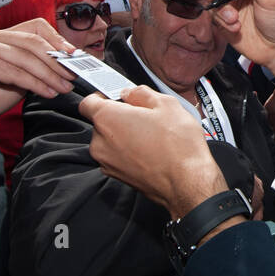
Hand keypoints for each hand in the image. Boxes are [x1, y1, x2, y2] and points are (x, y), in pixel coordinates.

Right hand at [0, 19, 76, 147]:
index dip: (57, 40)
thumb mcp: (14, 79)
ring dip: (50, 74)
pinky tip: (48, 92)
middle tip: (74, 75)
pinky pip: (15, 71)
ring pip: (27, 57)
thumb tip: (64, 64)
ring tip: (64, 87)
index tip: (74, 57)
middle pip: (33, 41)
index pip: (34, 27)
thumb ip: (33, 68)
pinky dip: (35, 83)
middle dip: (58, 60)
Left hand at [79, 86, 227, 218]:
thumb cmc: (177, 146)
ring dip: (125, 135)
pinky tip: (151, 150)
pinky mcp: (117, 176)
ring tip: (152, 135)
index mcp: (107, 119)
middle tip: (145, 116)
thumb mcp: (166, 104)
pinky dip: (129, 151)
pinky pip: (117, 156)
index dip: (102, 96)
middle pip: (101, 122)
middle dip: (120, 116)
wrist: (186, 182)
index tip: (118, 97)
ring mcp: (107, 162)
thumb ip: (141, 93)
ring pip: (110, 140)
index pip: (88, 102)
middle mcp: (100, 142)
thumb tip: (131, 93)